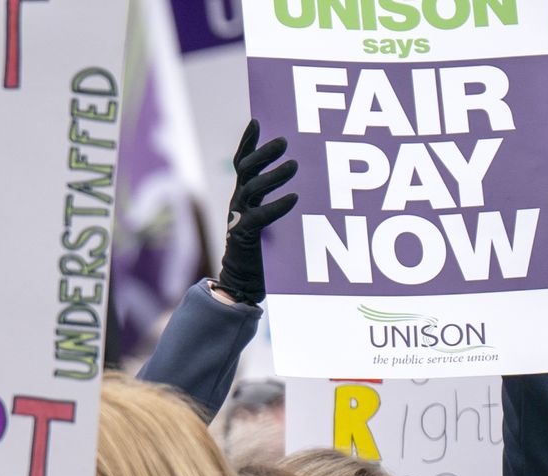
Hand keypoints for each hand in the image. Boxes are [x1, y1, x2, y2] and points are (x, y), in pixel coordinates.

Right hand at [215, 119, 298, 305]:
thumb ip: (277, 197)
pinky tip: (294, 198)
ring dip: (272, 175)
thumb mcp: (270, 217)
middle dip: (263, 153)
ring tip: (294, 165)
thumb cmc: (264, 249)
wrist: (244, 282)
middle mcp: (239, 203)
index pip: (243, 162)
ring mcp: (240, 219)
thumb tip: (308, 171)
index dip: (248, 142)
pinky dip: (276, 206)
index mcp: (245, 195)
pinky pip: (259, 217)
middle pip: (245, 170)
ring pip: (251, 189)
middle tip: (283, 142)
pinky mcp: (244, 237)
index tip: (257, 120)